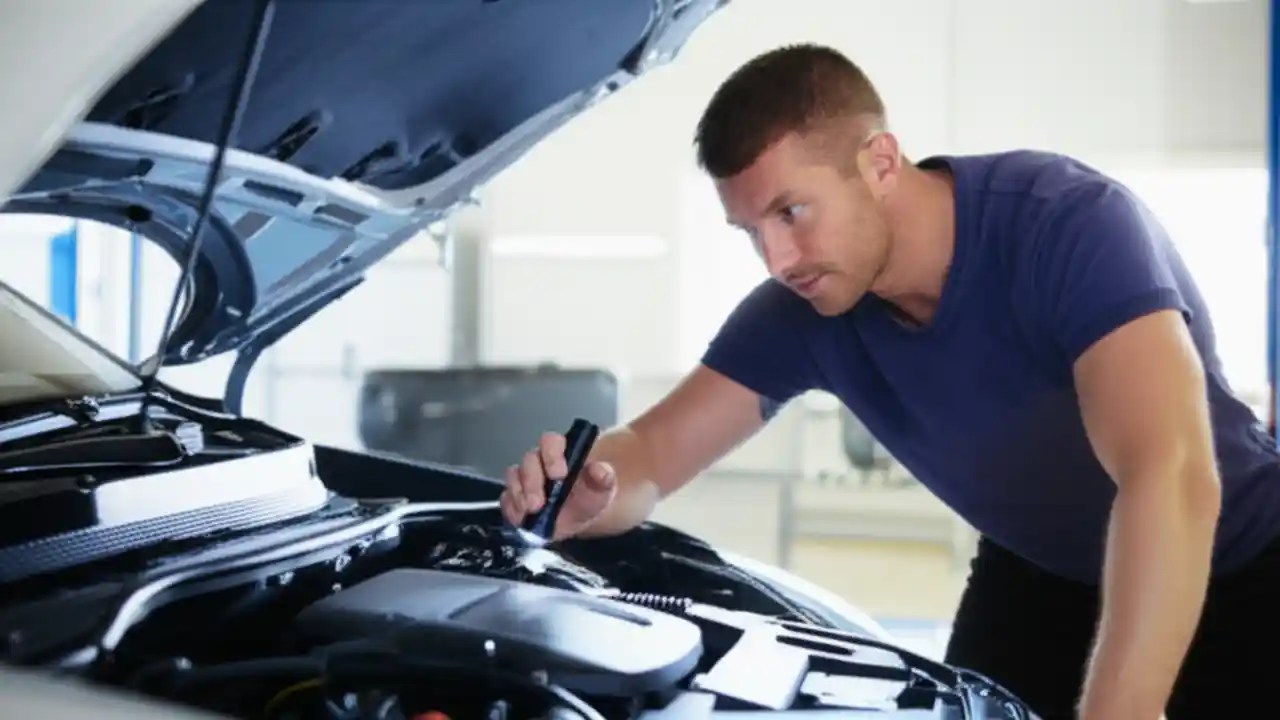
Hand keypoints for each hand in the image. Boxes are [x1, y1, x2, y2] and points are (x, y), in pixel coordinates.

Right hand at [499, 430, 616, 539]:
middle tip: (538, 503)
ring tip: (530, 512)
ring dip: (519, 495)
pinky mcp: (514, 497)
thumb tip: (600, 470)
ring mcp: (524, 479)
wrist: (578, 518)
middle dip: (532, 482)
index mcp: (560, 452)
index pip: (550, 441)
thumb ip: (603, 479)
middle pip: (529, 460)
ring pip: (513, 476)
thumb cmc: (588, 496)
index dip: (552, 455)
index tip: (559, 475)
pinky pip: (506, 498)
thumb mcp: (601, 490)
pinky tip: (521, 518)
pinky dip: (512, 508)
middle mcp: (539, 461)